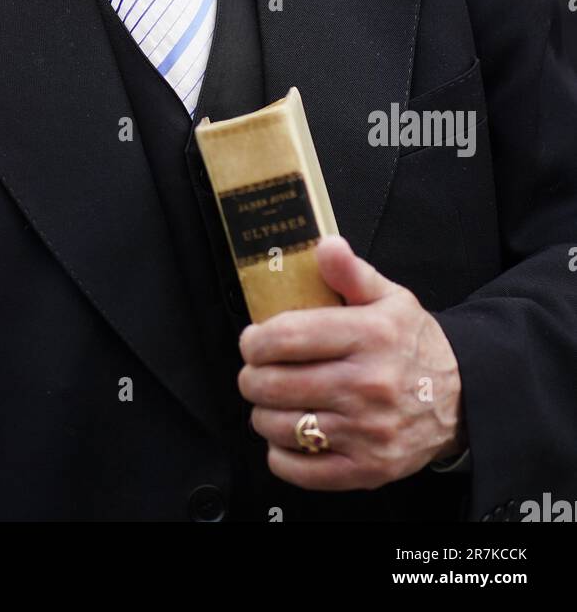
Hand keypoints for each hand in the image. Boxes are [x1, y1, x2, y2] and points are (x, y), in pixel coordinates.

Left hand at [237, 235, 465, 490]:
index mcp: (370, 336)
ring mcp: (367, 432)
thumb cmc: (415, 345)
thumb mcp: (391, 298)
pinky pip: (300, 469)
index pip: (286, 338)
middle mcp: (368, 385)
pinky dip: (281, 454)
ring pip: (280, 427)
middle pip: (274, 385)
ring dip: (263, 414)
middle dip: (252, 377)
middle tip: (256, 372)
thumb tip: (324, 245)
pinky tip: (289, 435)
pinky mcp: (368, 470)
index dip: (254, 341)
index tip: (252, 341)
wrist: (463, 399)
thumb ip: (351, 273)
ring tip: (272, 401)